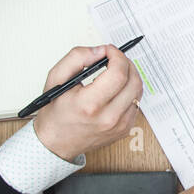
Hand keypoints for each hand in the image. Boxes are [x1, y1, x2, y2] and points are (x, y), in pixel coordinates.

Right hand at [31, 45, 140, 160]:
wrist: (56, 142)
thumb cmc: (55, 113)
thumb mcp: (56, 78)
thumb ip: (77, 58)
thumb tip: (100, 51)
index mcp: (89, 105)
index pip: (118, 74)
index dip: (117, 56)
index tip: (109, 51)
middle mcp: (108, 118)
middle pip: (133, 81)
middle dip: (125, 63)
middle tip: (114, 59)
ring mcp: (119, 126)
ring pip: (138, 91)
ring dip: (129, 76)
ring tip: (115, 72)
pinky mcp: (125, 129)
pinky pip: (136, 103)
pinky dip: (128, 91)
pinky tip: (115, 90)